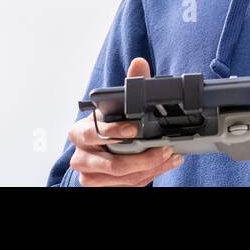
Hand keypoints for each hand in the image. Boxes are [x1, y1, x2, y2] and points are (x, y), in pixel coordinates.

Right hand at [66, 57, 184, 185]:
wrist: (97, 150)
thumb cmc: (108, 124)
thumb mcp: (117, 105)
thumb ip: (130, 83)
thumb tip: (139, 62)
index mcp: (79, 131)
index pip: (93, 132)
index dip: (114, 132)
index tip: (134, 130)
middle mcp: (80, 156)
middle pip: (112, 164)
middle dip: (143, 159)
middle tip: (165, 149)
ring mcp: (88, 175)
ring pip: (122, 178)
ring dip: (150, 169)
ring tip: (170, 157)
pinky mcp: (97, 187)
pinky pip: (125, 186)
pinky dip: (147, 177)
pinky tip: (162, 165)